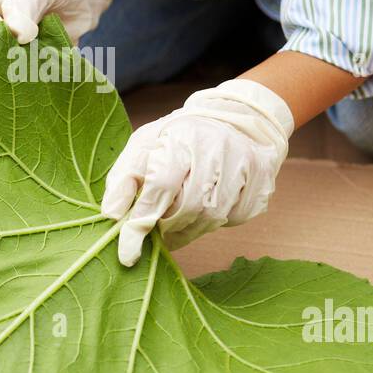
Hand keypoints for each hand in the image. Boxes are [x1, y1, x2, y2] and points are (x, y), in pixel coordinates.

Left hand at [101, 79, 293, 265]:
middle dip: (168, 226)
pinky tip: (209, 206)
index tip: (128, 255)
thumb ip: (124, 178)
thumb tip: (110, 215)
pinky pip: (236, 218)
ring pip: (213, 217)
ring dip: (191, 228)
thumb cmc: (180, 136)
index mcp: (181, 138)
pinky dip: (218, 221)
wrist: (236, 118)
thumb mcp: (144, 145)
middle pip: (189, 207)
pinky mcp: (262, 181)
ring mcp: (244, 165)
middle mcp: (216, 149)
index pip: (159, 187)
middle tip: (160, 229)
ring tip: (180, 221)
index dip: (141, 223)